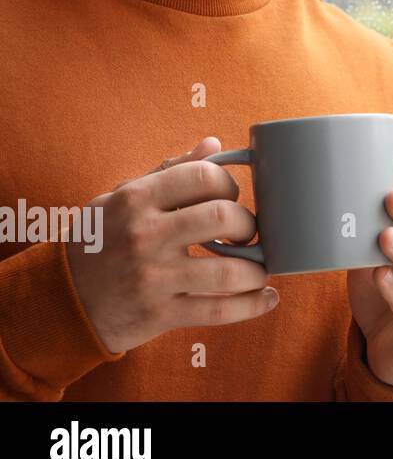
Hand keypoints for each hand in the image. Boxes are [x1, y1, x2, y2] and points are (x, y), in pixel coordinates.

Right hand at [66, 138, 278, 354]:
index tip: (230, 197)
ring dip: (257, 269)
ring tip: (259, 267)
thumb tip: (214, 144)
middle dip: (247, 224)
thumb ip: (168, 172)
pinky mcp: (159, 314)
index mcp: (136, 200)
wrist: (59, 300)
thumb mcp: (121, 200)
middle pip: (222, 218)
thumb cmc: (99, 241)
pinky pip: (219, 310)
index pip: (203, 176)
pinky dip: (253, 305)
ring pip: (229, 272)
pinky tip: (267, 297)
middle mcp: (144, 236)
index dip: (229, 184)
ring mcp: (152, 278)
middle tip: (246, 233)